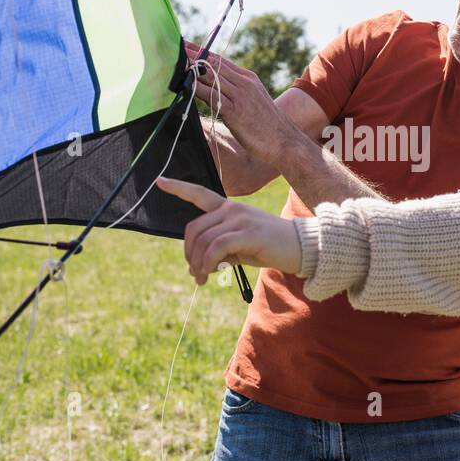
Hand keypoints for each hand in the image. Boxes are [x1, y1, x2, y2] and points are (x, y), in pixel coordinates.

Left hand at [156, 177, 302, 282]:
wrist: (300, 247)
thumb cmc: (269, 248)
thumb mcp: (241, 247)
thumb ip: (220, 250)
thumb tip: (197, 266)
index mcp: (228, 208)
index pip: (199, 193)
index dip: (178, 188)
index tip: (159, 181)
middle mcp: (231, 209)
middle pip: (194, 228)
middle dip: (188, 253)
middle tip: (194, 273)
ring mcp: (240, 219)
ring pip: (203, 241)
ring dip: (197, 264)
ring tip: (201, 278)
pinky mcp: (247, 233)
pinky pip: (216, 248)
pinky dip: (208, 264)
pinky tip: (211, 274)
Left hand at [184, 41, 296, 163]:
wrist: (285, 142)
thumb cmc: (268, 126)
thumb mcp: (254, 101)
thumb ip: (238, 92)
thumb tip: (218, 88)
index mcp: (248, 78)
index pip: (219, 59)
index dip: (200, 51)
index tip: (185, 45)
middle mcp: (244, 83)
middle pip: (212, 63)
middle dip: (192, 54)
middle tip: (173, 47)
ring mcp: (239, 96)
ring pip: (211, 76)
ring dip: (191, 68)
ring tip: (173, 62)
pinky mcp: (235, 112)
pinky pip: (211, 96)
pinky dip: (196, 88)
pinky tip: (184, 85)